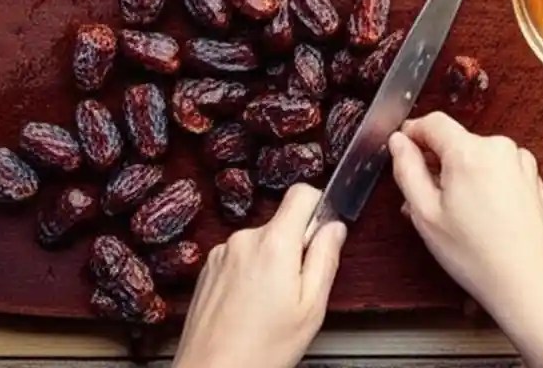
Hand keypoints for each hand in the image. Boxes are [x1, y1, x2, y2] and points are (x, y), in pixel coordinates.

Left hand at [173, 184, 347, 367]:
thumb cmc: (261, 349)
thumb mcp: (310, 308)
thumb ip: (325, 259)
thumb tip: (335, 227)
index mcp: (274, 244)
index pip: (302, 193)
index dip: (318, 207)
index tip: (323, 233)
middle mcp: (244, 239)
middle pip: (281, 223)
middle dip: (295, 248)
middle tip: (297, 289)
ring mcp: (222, 253)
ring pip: (261, 243)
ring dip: (271, 263)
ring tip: (270, 306)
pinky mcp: (207, 269)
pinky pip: (240, 258)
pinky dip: (249, 275)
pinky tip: (250, 308)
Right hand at [389, 112, 542, 367]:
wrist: (526, 282)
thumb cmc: (475, 254)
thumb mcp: (425, 213)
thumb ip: (407, 169)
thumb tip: (398, 141)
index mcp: (470, 152)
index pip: (434, 123)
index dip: (413, 132)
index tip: (402, 147)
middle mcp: (499, 148)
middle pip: (456, 141)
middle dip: (437, 163)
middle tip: (422, 199)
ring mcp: (520, 162)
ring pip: (477, 156)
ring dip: (460, 175)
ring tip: (451, 214)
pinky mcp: (532, 178)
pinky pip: (497, 170)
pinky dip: (483, 183)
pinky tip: (477, 216)